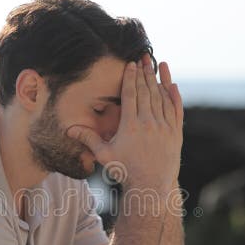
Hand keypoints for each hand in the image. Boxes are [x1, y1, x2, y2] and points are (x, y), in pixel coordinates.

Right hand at [68, 54, 182, 191]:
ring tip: (155, 65)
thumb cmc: (125, 171)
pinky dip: (174, 96)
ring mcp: (164, 127)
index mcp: (131, 125)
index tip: (130, 65)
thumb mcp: (104, 155)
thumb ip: (89, 139)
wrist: (151, 186)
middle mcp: (149, 123)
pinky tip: (171, 84)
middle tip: (142, 58)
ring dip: (158, 80)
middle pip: (146, 92)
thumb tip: (69, 129)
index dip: (130, 78)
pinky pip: (175, 109)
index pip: (130, 94)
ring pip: (161, 98)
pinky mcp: (175, 133)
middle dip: (144, 73)